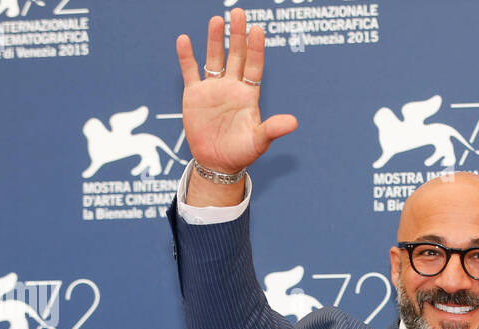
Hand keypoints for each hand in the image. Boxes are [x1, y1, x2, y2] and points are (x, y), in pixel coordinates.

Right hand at [175, 12, 296, 177]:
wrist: (217, 163)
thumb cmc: (241, 153)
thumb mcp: (259, 142)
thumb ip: (273, 129)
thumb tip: (294, 122)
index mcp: (248, 95)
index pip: (254, 66)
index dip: (255, 49)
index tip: (257, 29)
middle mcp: (231, 87)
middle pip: (235, 56)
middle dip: (236, 35)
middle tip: (238, 13)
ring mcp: (212, 89)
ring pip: (214, 58)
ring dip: (214, 40)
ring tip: (216, 20)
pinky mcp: (194, 95)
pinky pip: (190, 72)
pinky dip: (186, 57)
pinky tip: (185, 39)